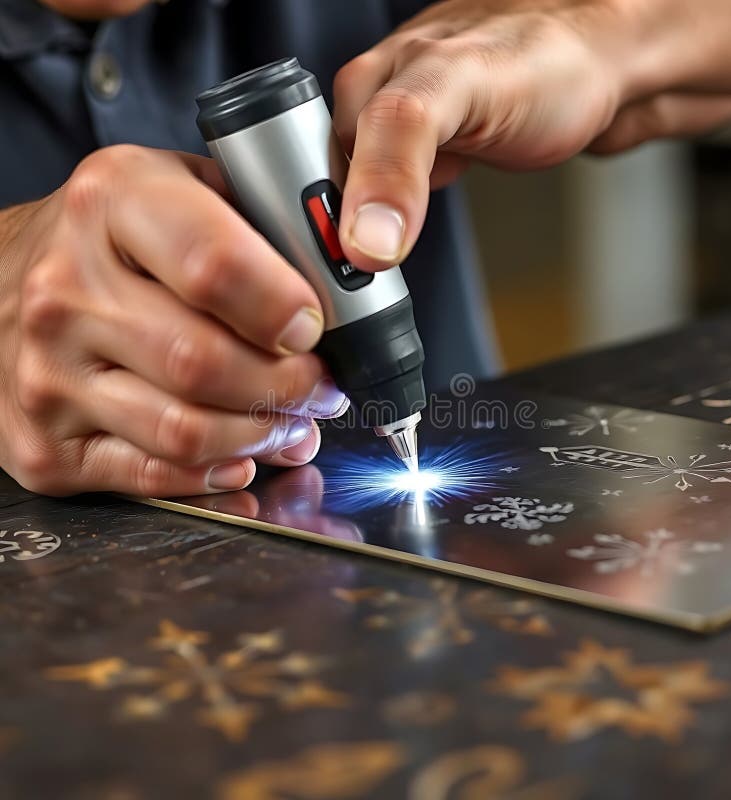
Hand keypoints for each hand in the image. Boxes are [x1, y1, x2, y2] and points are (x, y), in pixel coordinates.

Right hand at [0, 146, 348, 496]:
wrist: (11, 280)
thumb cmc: (116, 239)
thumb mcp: (186, 190)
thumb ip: (262, 231)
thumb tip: (341, 306)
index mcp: (112, 205)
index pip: (214, 266)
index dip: (282, 308)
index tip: (314, 330)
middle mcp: (66, 289)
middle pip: (205, 364)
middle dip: (288, 388)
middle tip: (320, 390)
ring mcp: (46, 373)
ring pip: (185, 432)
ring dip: (259, 437)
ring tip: (290, 424)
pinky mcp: (40, 442)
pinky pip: (148, 476)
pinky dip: (212, 478)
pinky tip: (240, 459)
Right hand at [333, 0, 730, 269]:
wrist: (610, 66)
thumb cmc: (544, 59)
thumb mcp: (457, 92)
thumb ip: (398, 157)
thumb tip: (362, 240)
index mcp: (361, 88)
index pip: (297, 170)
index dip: (309, 226)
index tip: (335, 274)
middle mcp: (372, 107)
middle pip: (323, 192)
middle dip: (337, 238)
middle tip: (364, 277)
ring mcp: (402, 132)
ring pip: (356, 201)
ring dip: (365, 237)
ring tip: (381, 262)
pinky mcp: (430, 153)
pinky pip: (392, 200)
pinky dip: (396, 226)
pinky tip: (410, 227)